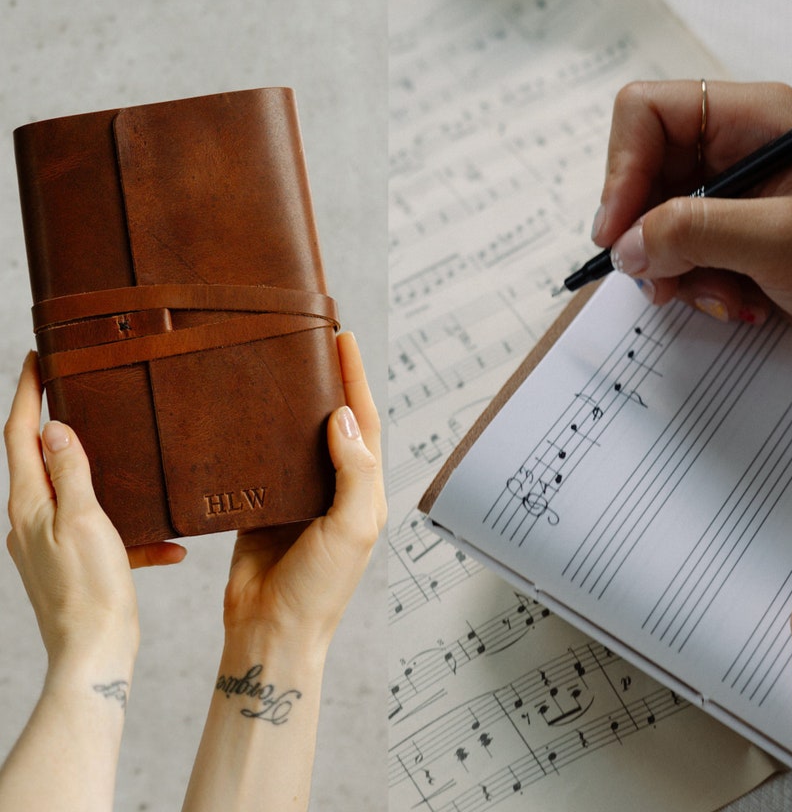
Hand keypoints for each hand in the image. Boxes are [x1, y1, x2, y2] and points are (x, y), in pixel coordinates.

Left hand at [4, 353, 184, 667]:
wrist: (95, 655)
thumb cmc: (91, 591)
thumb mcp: (85, 520)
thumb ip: (70, 472)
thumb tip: (54, 429)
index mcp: (28, 505)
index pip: (19, 434)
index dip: (26, 393)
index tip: (37, 358)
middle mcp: (29, 522)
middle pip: (37, 459)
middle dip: (54, 424)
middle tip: (76, 389)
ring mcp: (47, 545)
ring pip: (71, 493)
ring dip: (97, 474)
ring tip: (124, 454)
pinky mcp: (70, 565)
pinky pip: (101, 533)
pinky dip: (131, 532)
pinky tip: (168, 547)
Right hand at [221, 331, 384, 651]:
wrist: (270, 632)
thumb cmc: (320, 590)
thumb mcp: (350, 529)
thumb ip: (353, 472)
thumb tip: (345, 417)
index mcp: (363, 492)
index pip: (365, 424)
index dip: (356, 380)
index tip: (343, 340)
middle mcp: (334, 489)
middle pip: (333, 423)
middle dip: (327, 382)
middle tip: (311, 340)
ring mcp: (298, 497)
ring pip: (296, 438)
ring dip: (291, 404)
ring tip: (278, 363)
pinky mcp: (262, 508)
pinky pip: (261, 463)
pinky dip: (255, 437)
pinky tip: (244, 411)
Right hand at [592, 79, 791, 372]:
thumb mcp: (784, 242)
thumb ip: (695, 233)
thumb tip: (626, 244)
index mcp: (756, 119)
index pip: (647, 114)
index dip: (621, 172)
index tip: (619, 235)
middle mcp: (742, 147)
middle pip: (647, 173)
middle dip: (650, 235)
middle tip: (666, 283)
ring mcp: (744, 193)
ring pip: (662, 222)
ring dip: (679, 270)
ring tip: (726, 298)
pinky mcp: (746, 235)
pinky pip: (689, 254)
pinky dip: (702, 285)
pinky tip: (743, 303)